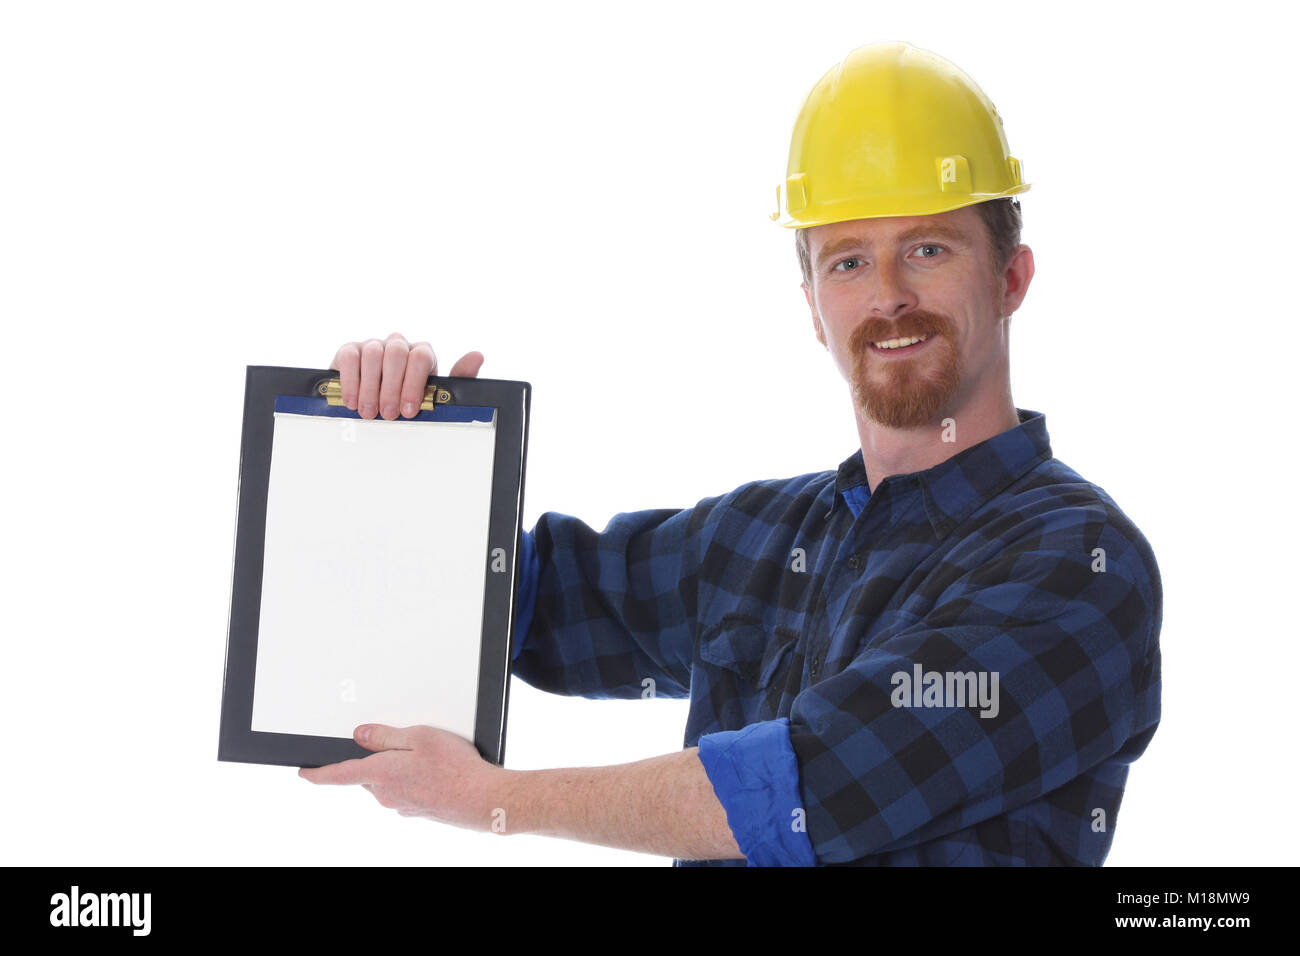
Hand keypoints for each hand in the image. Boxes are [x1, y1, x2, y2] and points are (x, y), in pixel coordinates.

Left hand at [298, 724, 513, 831]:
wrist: (483, 799)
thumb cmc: (455, 768)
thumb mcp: (419, 737)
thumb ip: (386, 736)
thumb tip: (361, 736)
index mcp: (380, 774)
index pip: (338, 775)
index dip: (318, 774)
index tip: (304, 773)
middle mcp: (386, 795)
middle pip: (368, 775)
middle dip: (377, 760)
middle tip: (403, 743)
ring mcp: (402, 806)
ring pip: (388, 783)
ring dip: (400, 769)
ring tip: (431, 756)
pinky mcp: (418, 811)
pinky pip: (406, 791)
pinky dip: (415, 780)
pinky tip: (438, 772)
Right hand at [329, 333, 484, 419]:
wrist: (374, 406)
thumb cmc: (407, 401)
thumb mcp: (433, 396)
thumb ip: (457, 380)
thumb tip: (477, 356)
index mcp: (421, 353)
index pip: (421, 356)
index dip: (414, 384)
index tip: (409, 411)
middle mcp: (398, 345)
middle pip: (396, 353)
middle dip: (392, 387)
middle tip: (388, 414)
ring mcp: (374, 345)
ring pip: (373, 354)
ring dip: (371, 387)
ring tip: (369, 413)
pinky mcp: (350, 350)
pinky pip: (350, 356)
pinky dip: (351, 380)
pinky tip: (352, 401)